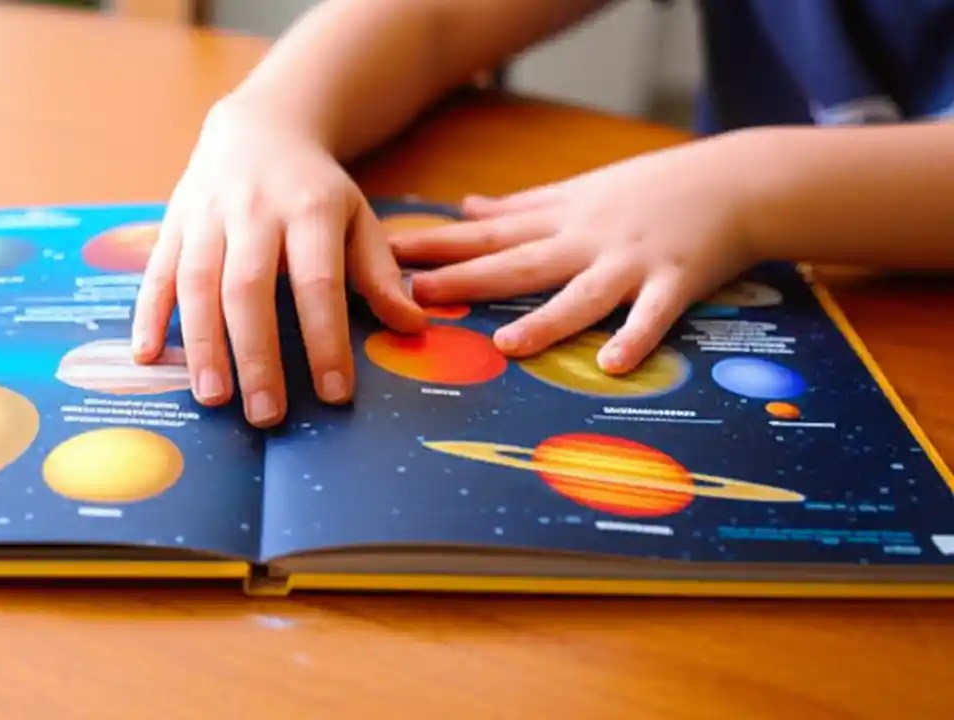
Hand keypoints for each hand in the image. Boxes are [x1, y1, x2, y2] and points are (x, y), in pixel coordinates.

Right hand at [132, 97, 426, 427]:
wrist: (260, 128)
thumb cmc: (314, 189)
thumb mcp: (357, 217)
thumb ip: (378, 273)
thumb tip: (411, 325)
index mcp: (310, 209)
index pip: (318, 281)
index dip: (325, 339)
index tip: (334, 392)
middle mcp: (253, 210)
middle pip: (250, 287)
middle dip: (256, 354)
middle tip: (266, 414)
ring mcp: (207, 215)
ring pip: (197, 281)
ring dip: (202, 343)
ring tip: (213, 396)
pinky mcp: (173, 223)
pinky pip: (157, 272)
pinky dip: (148, 314)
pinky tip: (148, 357)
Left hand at [391, 135, 757, 373]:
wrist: (736, 179)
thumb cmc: (653, 189)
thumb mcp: (581, 190)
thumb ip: (522, 206)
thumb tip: (467, 206)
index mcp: (562, 219)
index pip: (490, 232)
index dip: (441, 244)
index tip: (390, 253)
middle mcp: (588, 240)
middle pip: (521, 262)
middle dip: (469, 278)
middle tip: (420, 295)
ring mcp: (632, 262)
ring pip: (582, 294)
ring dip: (545, 320)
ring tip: (506, 345)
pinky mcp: (676, 282)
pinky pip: (653, 316)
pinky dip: (634, 338)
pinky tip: (611, 364)